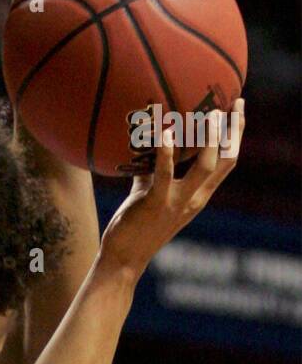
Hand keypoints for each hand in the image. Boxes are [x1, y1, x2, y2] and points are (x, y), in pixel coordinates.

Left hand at [99, 103, 243, 276]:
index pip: (226, 163)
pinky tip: (164, 130)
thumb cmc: (135, 226)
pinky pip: (165, 173)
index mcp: (198, 196)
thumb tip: (145, 144)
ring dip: (210, 139)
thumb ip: (153, 171)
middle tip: (236, 104)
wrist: (124, 260)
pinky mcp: (157, 203)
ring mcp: (178, 202)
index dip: (235, 137)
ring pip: (206, 166)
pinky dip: (166, 151)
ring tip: (211, 114)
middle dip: (235, 131)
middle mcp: (195, 199)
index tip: (238, 113)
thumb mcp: (150, 194)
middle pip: (226, 161)